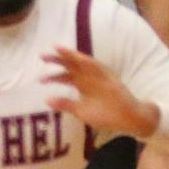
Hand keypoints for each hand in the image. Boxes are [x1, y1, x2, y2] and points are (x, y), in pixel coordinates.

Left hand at [42, 46, 156, 136]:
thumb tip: (46, 99)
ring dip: (71, 55)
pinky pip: (98, 67)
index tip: (40, 79)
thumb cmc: (106, 115)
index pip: (65, 76)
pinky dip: (88, 62)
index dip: (53, 76)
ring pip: (82, 62)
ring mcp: (99, 75)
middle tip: (42, 56)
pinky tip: (77, 58)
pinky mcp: (109, 76)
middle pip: (70, 65)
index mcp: (82, 85)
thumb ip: (65, 104)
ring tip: (58, 49)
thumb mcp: (81, 111)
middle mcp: (88, 77)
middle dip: (57, 60)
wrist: (128, 118)